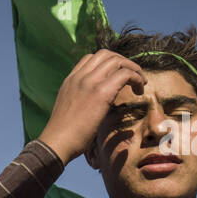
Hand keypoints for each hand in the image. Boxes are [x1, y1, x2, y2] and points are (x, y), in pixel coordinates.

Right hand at [38, 50, 145, 164]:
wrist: (56, 143)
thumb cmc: (63, 135)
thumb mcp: (68, 110)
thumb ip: (80, 100)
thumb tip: (93, 107)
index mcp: (71, 80)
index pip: (90, 58)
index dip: (108, 64)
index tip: (117, 77)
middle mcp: (80, 77)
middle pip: (106, 54)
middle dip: (123, 62)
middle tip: (132, 77)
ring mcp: (89, 82)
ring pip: (117, 61)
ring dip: (133, 69)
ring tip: (140, 83)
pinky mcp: (101, 92)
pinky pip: (125, 74)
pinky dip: (137, 78)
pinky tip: (140, 90)